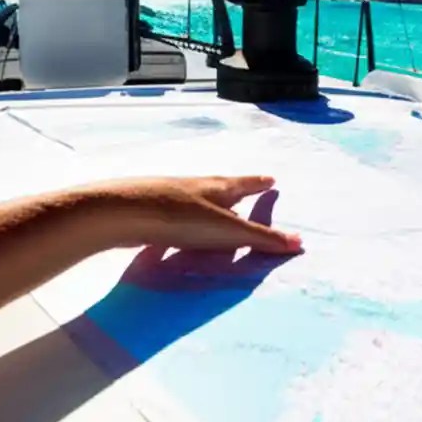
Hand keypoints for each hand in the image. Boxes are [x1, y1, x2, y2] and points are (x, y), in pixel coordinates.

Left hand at [76, 175, 301, 254]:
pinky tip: (177, 240)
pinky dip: (184, 228)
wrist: (123, 212)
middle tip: (247, 193)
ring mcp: (171, 200)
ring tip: (216, 216)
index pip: (245, 184)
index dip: (258, 183)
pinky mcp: (152, 216)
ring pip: (197, 203)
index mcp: (217, 187)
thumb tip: (298, 243)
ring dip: (209, 209)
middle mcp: (195, 189)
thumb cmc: (181, 217)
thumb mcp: (226, 230)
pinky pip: (175, 222)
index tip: (270, 179)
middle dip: (235, 193)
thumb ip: (260, 239)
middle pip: (221, 189)